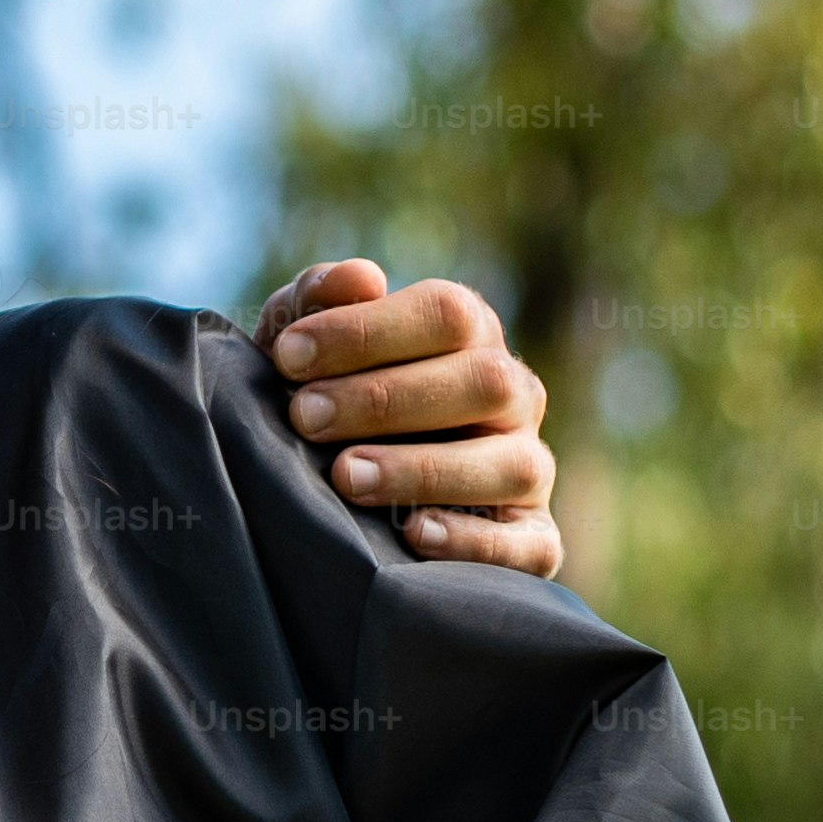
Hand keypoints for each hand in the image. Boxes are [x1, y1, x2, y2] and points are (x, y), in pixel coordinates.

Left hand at [256, 258, 560, 577]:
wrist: (334, 491)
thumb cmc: (322, 398)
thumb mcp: (305, 345)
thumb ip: (318, 301)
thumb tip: (360, 277)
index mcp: (471, 335)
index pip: (447, 312)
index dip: (367, 331)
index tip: (288, 356)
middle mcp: (513, 396)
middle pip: (482, 382)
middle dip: (385, 400)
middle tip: (305, 417)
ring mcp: (529, 469)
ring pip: (511, 464)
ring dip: (424, 469)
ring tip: (346, 476)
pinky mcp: (534, 540)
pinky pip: (529, 544)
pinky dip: (474, 540)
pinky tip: (414, 533)